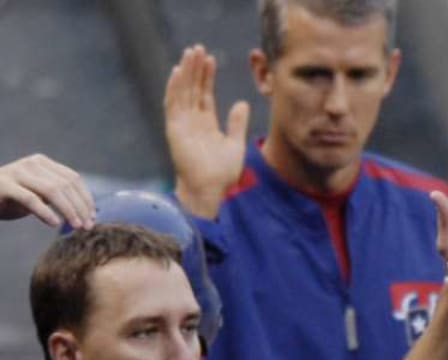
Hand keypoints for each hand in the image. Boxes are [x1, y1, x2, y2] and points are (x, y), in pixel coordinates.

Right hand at [0, 154, 93, 227]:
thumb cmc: (13, 199)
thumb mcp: (38, 195)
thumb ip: (59, 198)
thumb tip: (89, 214)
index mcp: (43, 163)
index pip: (73, 178)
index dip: (86, 198)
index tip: (93, 217)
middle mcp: (31, 164)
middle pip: (65, 185)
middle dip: (80, 207)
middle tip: (87, 226)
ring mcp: (17, 172)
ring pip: (52, 190)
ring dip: (68, 210)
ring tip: (76, 226)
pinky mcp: (4, 185)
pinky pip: (30, 199)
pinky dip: (45, 212)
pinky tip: (55, 224)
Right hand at [164, 45, 248, 218]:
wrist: (211, 189)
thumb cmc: (222, 173)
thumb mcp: (235, 143)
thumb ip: (237, 123)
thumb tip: (242, 103)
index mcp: (206, 123)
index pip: (204, 94)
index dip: (207, 76)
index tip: (211, 59)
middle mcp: (192, 121)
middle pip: (192, 88)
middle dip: (195, 68)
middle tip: (198, 48)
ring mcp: (182, 124)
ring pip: (182, 91)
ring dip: (185, 72)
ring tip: (190, 53)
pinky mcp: (174, 129)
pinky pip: (173, 104)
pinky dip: (174, 87)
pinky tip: (177, 72)